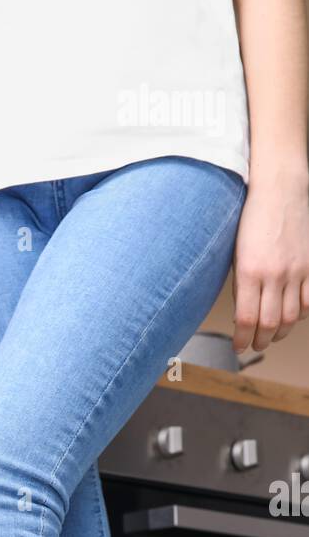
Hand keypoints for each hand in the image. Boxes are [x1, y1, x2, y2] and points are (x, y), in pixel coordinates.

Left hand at [233, 177, 308, 352]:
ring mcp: (296, 271)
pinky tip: (291, 316)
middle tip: (254, 344)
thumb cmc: (252, 220)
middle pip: (269, 324)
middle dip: (260, 341)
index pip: (247, 320)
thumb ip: (241, 287)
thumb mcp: (236, 256)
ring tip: (270, 335)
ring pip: (290, 317)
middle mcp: (274, 274)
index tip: (238, 347)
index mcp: (249, 272)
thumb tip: (243, 317)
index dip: (242, 340)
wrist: (279, 190)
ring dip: (279, 332)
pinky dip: (300, 314)